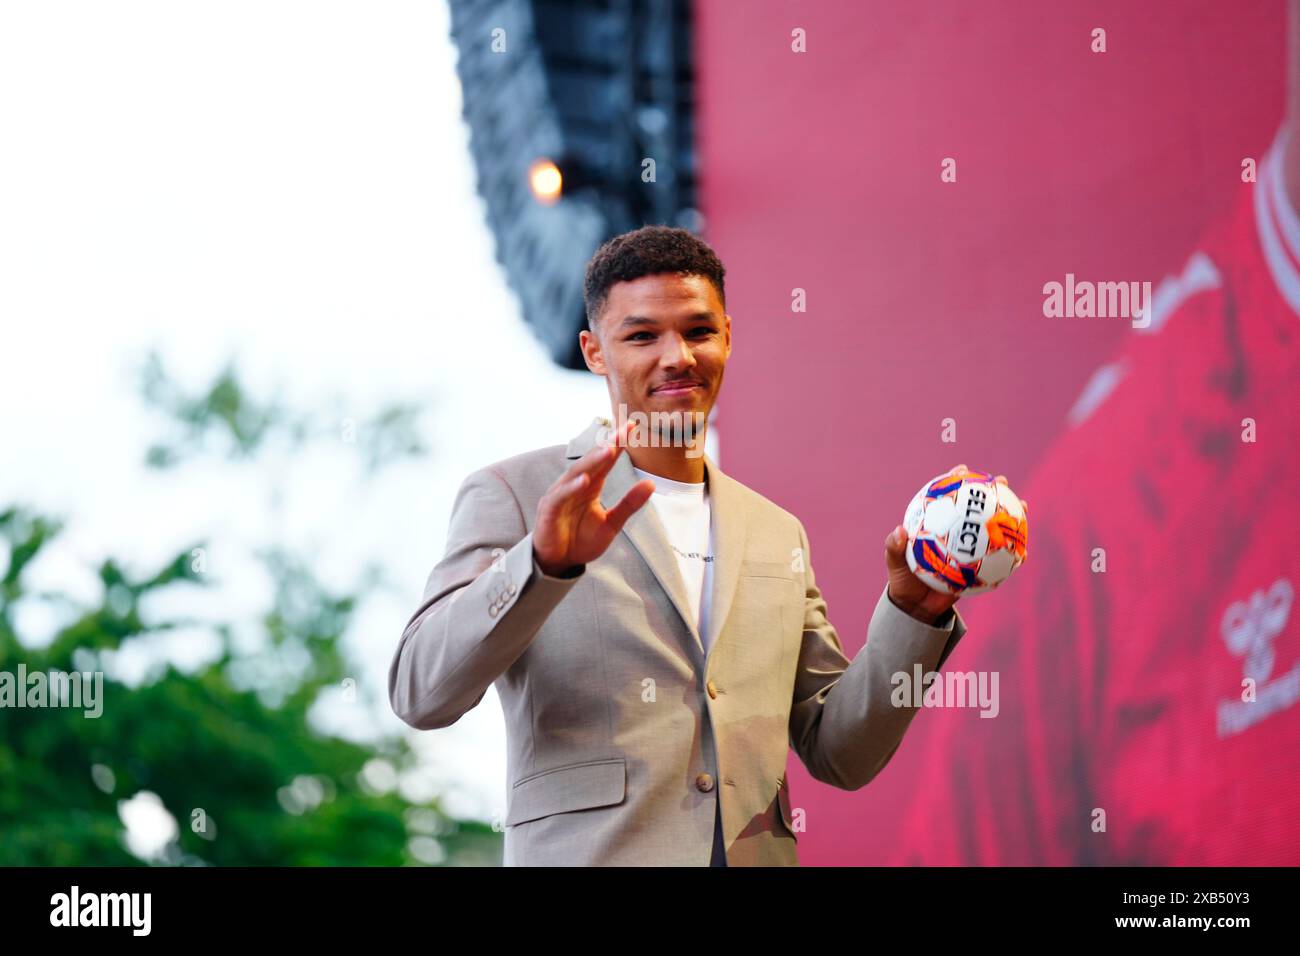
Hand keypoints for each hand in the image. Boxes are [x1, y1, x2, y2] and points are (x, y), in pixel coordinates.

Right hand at [532, 418, 654, 576]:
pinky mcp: (549, 510)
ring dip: (592, 461)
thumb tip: (651, 484)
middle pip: (593, 461)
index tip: (632, 427)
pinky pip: (561, 496)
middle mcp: (575, 485)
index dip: (618, 444)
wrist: (558, 562)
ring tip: (609, 449)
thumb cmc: (581, 540)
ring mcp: (560, 495)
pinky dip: (571, 487)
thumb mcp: (611, 524)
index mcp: (591, 485)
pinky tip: (585, 480)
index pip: (606, 460)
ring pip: (577, 473)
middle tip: (624, 431)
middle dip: (608, 445)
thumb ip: (629, 504)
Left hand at [884, 462, 1030, 624]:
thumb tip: (900, 531)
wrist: (916, 605)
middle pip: (977, 506)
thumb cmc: (903, 578)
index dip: (955, 479)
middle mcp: (956, 532)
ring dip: (1012, 517)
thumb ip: (894, 548)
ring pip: (994, 529)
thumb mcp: (895, 563)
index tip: (963, 470)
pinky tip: (1024, 554)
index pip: (947, 495)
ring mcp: (970, 548)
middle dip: (993, 490)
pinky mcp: (980, 566)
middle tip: (1002, 482)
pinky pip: (999, 560)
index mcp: (936, 524)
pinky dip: (1013, 556)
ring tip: (1023, 508)